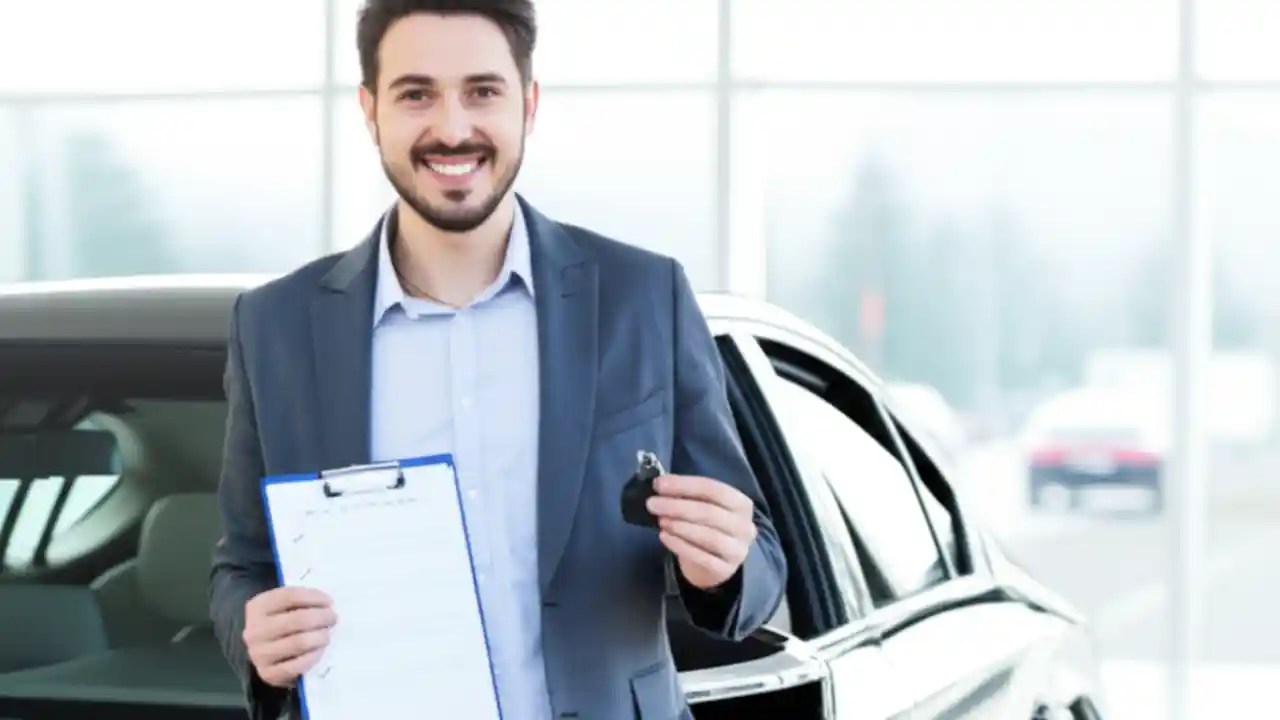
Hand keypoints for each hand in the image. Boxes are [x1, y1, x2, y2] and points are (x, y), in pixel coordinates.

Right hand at [243, 587, 336, 688]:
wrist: (264, 653)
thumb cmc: (280, 623)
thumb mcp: (283, 606)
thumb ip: (300, 601)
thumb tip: (328, 604)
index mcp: (258, 607)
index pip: (290, 596)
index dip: (314, 597)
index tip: (329, 601)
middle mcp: (255, 630)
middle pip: (298, 620)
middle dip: (322, 617)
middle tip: (333, 618)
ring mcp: (259, 654)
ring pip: (299, 642)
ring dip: (320, 637)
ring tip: (327, 635)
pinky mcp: (268, 674)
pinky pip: (298, 665)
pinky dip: (314, 656)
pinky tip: (319, 650)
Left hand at [646, 474, 756, 590]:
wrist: (715, 563)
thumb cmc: (708, 527)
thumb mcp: (704, 506)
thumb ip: (687, 495)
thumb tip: (661, 485)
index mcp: (742, 504)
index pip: (714, 489)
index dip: (685, 485)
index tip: (659, 484)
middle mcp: (744, 527)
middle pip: (710, 512)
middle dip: (677, 506)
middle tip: (652, 504)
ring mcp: (737, 551)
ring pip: (708, 536)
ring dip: (680, 526)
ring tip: (660, 520)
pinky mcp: (725, 570)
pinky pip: (701, 557)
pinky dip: (680, 545)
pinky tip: (664, 536)